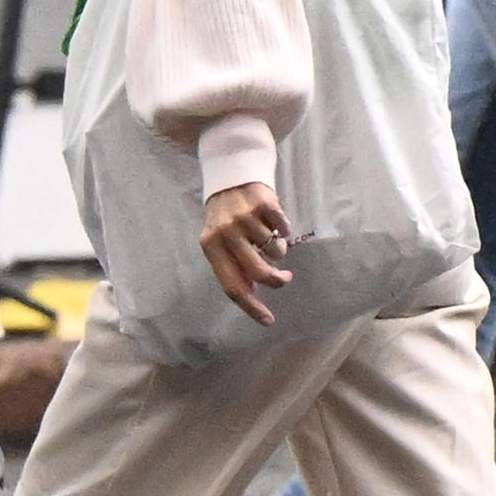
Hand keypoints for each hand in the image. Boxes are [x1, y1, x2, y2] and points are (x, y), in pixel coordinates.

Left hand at [198, 184, 293, 325]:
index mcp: (211, 247)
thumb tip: (251, 293)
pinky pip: (284, 228)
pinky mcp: (264, 203)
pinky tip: (275, 222)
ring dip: (278, 248)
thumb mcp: (220, 241)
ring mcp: (245, 218)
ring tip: (270, 236)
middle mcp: (226, 233)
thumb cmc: (226, 216)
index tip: (268, 321)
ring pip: (276, 250)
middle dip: (277, 280)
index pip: (232, 285)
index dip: (251, 306)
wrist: (231, 174)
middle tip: (285, 278)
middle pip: (259, 271)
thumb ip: (232, 265)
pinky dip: (284, 229)